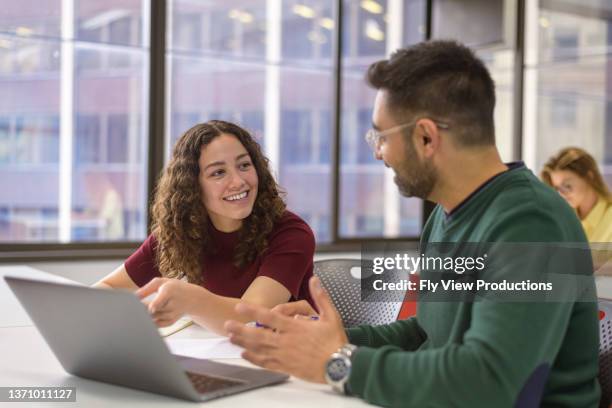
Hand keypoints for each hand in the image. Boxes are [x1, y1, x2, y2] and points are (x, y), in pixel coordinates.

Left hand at [136, 277, 198, 326]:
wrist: (192, 298)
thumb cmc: (173, 287)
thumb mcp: (162, 282)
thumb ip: (147, 289)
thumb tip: (134, 297)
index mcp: (170, 290)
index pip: (162, 299)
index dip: (156, 304)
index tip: (151, 308)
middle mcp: (173, 303)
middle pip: (153, 310)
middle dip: (143, 310)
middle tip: (134, 307)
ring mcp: (173, 314)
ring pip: (153, 317)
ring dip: (146, 315)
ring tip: (144, 308)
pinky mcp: (172, 321)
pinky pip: (157, 324)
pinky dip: (151, 321)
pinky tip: (150, 316)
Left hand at [225, 277, 347, 382]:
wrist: (339, 366)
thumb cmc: (335, 342)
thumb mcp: (331, 316)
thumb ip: (321, 297)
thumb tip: (314, 280)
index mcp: (295, 327)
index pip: (269, 317)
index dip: (252, 311)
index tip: (239, 307)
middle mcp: (286, 341)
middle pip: (258, 334)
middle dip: (241, 329)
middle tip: (227, 325)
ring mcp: (284, 355)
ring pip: (259, 348)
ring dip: (243, 343)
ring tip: (230, 338)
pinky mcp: (286, 367)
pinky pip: (265, 363)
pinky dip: (253, 359)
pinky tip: (245, 355)